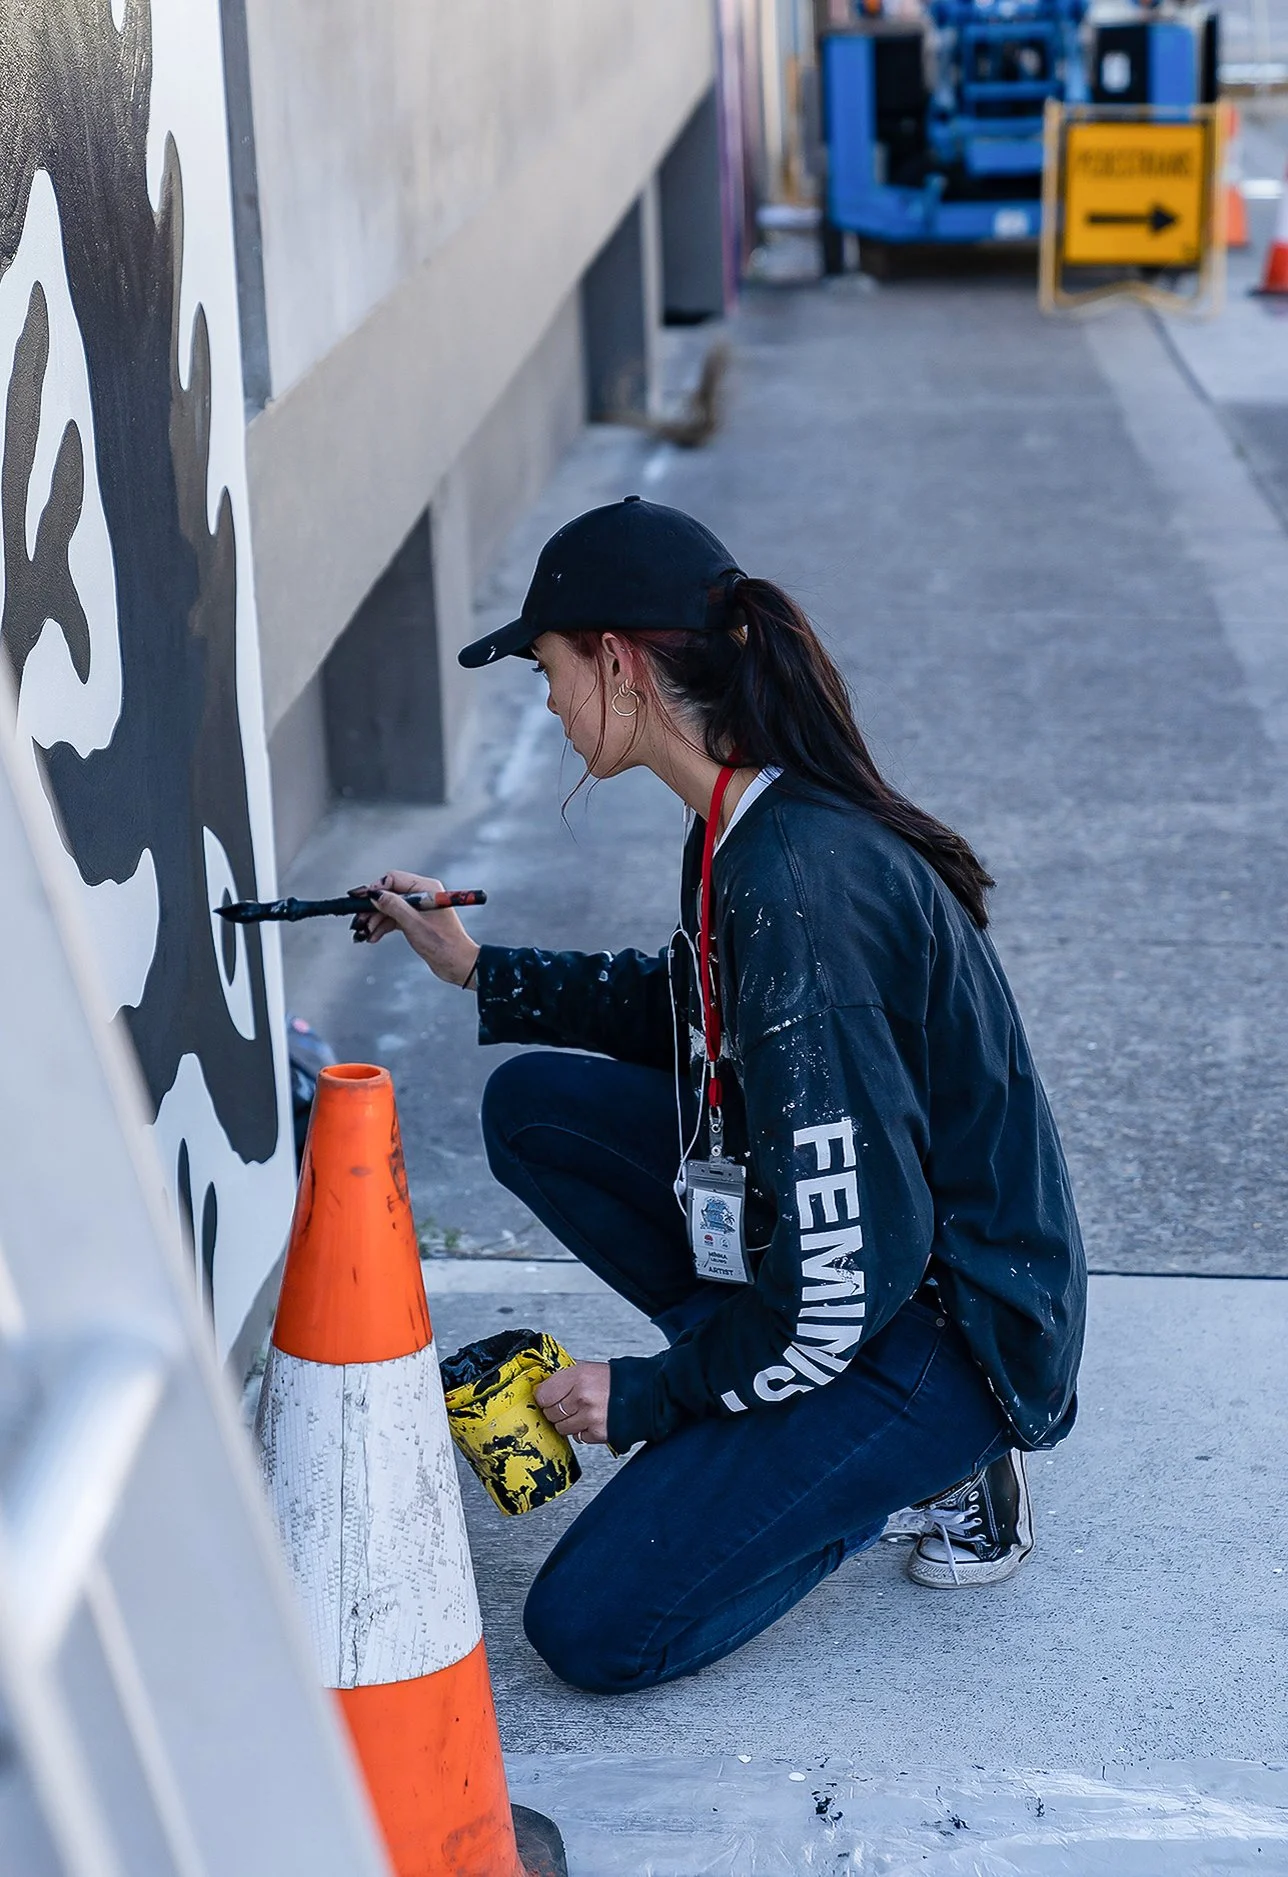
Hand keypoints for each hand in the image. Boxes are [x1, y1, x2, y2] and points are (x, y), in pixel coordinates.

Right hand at [350, 871, 479, 986]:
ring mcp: (418, 907)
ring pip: (388, 907)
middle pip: (389, 894)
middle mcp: (422, 894)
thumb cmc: (443, 944)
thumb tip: (375, 894)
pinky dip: (382, 927)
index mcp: (427, 888)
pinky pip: (393, 918)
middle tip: (358, 922)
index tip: (358, 900)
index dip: (375, 889)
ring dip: (374, 920)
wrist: (457, 964)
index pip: (393, 879)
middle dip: (371, 908)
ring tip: (363, 934)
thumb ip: (394, 907)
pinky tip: (372, 937)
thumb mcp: (414, 925)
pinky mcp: (415, 920)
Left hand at [534, 1360, 610, 1445]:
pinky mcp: (597, 1434)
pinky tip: (592, 1420)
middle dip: (556, 1409)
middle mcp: (582, 1397)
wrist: (646, 1393)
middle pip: (550, 1413)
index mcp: (578, 1377)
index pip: (543, 1395)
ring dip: (568, 1422)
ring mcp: (589, 1418)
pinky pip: (578, 1437)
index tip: (548, 1396)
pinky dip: (582, 1431)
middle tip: (568, 1403)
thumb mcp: (589, 1368)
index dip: (545, 1397)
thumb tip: (545, 1382)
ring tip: (582, 1411)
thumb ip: (565, 1376)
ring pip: (561, 1428)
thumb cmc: (618, 1380)